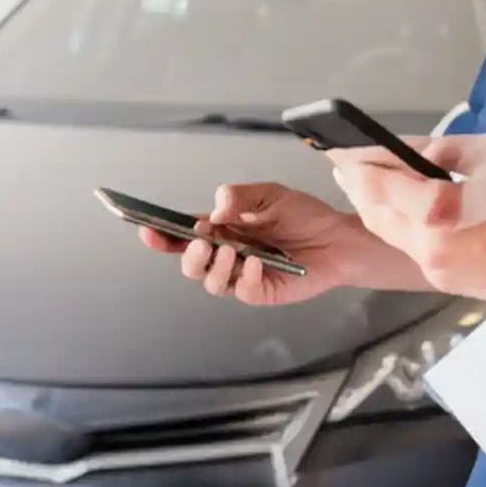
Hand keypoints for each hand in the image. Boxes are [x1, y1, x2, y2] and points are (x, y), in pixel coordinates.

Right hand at [139, 183, 427, 305]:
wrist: (339, 238)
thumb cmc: (303, 215)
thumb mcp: (270, 195)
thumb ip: (240, 197)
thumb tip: (213, 209)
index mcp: (221, 231)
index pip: (182, 237)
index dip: (160, 236)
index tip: (147, 229)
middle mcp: (227, 256)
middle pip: (190, 266)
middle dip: (188, 256)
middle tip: (203, 242)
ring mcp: (243, 276)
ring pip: (211, 283)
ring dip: (215, 268)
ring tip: (233, 251)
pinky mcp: (262, 292)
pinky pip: (242, 291)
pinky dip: (246, 277)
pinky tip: (257, 263)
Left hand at [327, 134, 485, 306]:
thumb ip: (448, 153)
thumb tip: (413, 153)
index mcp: (442, 216)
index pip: (380, 186)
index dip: (355, 165)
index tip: (337, 148)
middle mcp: (432, 251)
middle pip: (377, 216)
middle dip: (358, 188)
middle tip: (345, 165)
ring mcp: (440, 273)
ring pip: (393, 236)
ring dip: (377, 208)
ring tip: (369, 183)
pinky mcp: (452, 284)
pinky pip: (415, 249)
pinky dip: (403, 226)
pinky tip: (407, 209)